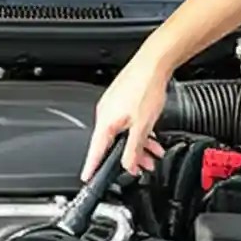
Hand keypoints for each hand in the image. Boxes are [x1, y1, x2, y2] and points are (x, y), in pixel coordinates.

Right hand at [79, 56, 168, 180]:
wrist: (153, 63)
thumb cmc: (145, 88)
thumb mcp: (142, 126)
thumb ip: (133, 149)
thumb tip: (128, 165)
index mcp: (106, 122)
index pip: (95, 152)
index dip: (92, 168)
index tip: (86, 178)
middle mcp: (105, 113)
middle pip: (113, 143)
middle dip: (129, 157)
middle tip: (141, 167)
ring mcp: (113, 105)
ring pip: (123, 133)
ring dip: (138, 144)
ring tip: (153, 153)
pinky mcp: (122, 99)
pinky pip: (126, 122)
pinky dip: (137, 131)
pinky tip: (151, 136)